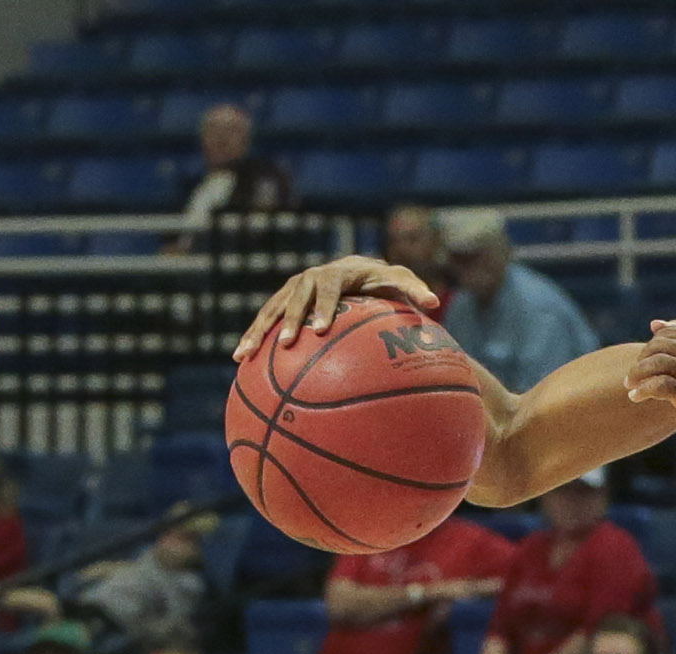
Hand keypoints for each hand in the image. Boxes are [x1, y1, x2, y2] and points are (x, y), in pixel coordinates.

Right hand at [232, 256, 439, 361]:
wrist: (356, 271)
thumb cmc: (382, 282)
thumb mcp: (401, 283)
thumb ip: (415, 290)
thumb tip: (435, 302)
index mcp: (336, 273)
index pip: (329, 288)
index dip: (324, 306)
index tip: (322, 328)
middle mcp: (309, 278)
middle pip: (295, 298)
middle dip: (291, 320)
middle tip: (289, 344)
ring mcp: (292, 289)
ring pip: (271, 309)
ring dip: (258, 331)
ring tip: (245, 355)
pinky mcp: (282, 302)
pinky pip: (265, 320)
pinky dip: (252, 337)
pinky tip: (240, 361)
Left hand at [625, 321, 675, 459]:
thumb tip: (655, 324)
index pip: (671, 333)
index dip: (650, 346)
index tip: (641, 363)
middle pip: (663, 346)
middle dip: (641, 360)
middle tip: (631, 377)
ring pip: (661, 363)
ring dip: (638, 374)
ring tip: (630, 386)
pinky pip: (662, 385)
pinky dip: (643, 389)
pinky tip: (636, 397)